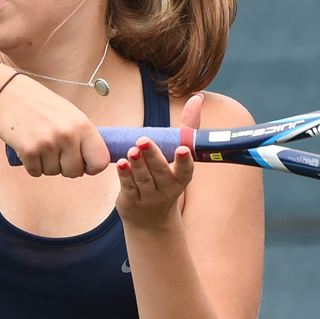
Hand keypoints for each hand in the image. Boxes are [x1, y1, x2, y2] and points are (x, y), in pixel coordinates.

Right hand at [0, 74, 111, 177]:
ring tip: (39, 143)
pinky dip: (31, 165)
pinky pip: (35, 172)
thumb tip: (87, 168)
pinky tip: (28, 147)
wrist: (6, 93)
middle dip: (65, 167)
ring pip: (53, 173)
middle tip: (55, 152)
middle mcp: (68, 135)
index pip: (100, 161)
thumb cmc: (40, 105)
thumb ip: (81, 138)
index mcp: (83, 125)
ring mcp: (48, 144)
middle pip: (75, 172)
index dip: (92, 167)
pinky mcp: (28, 151)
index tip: (83, 163)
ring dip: (46, 164)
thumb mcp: (69, 115)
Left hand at [115, 93, 204, 228]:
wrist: (151, 220)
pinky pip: (128, 187)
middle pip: (160, 172)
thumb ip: (188, 128)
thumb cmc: (167, 179)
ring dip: (137, 164)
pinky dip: (124, 175)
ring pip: (143, 179)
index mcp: (181, 179)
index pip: (186, 171)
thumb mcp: (179, 157)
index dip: (184, 160)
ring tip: (132, 151)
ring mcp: (149, 198)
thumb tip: (198, 97)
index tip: (182, 149)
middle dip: (152, 157)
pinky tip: (120, 163)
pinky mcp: (131, 201)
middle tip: (143, 141)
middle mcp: (167, 190)